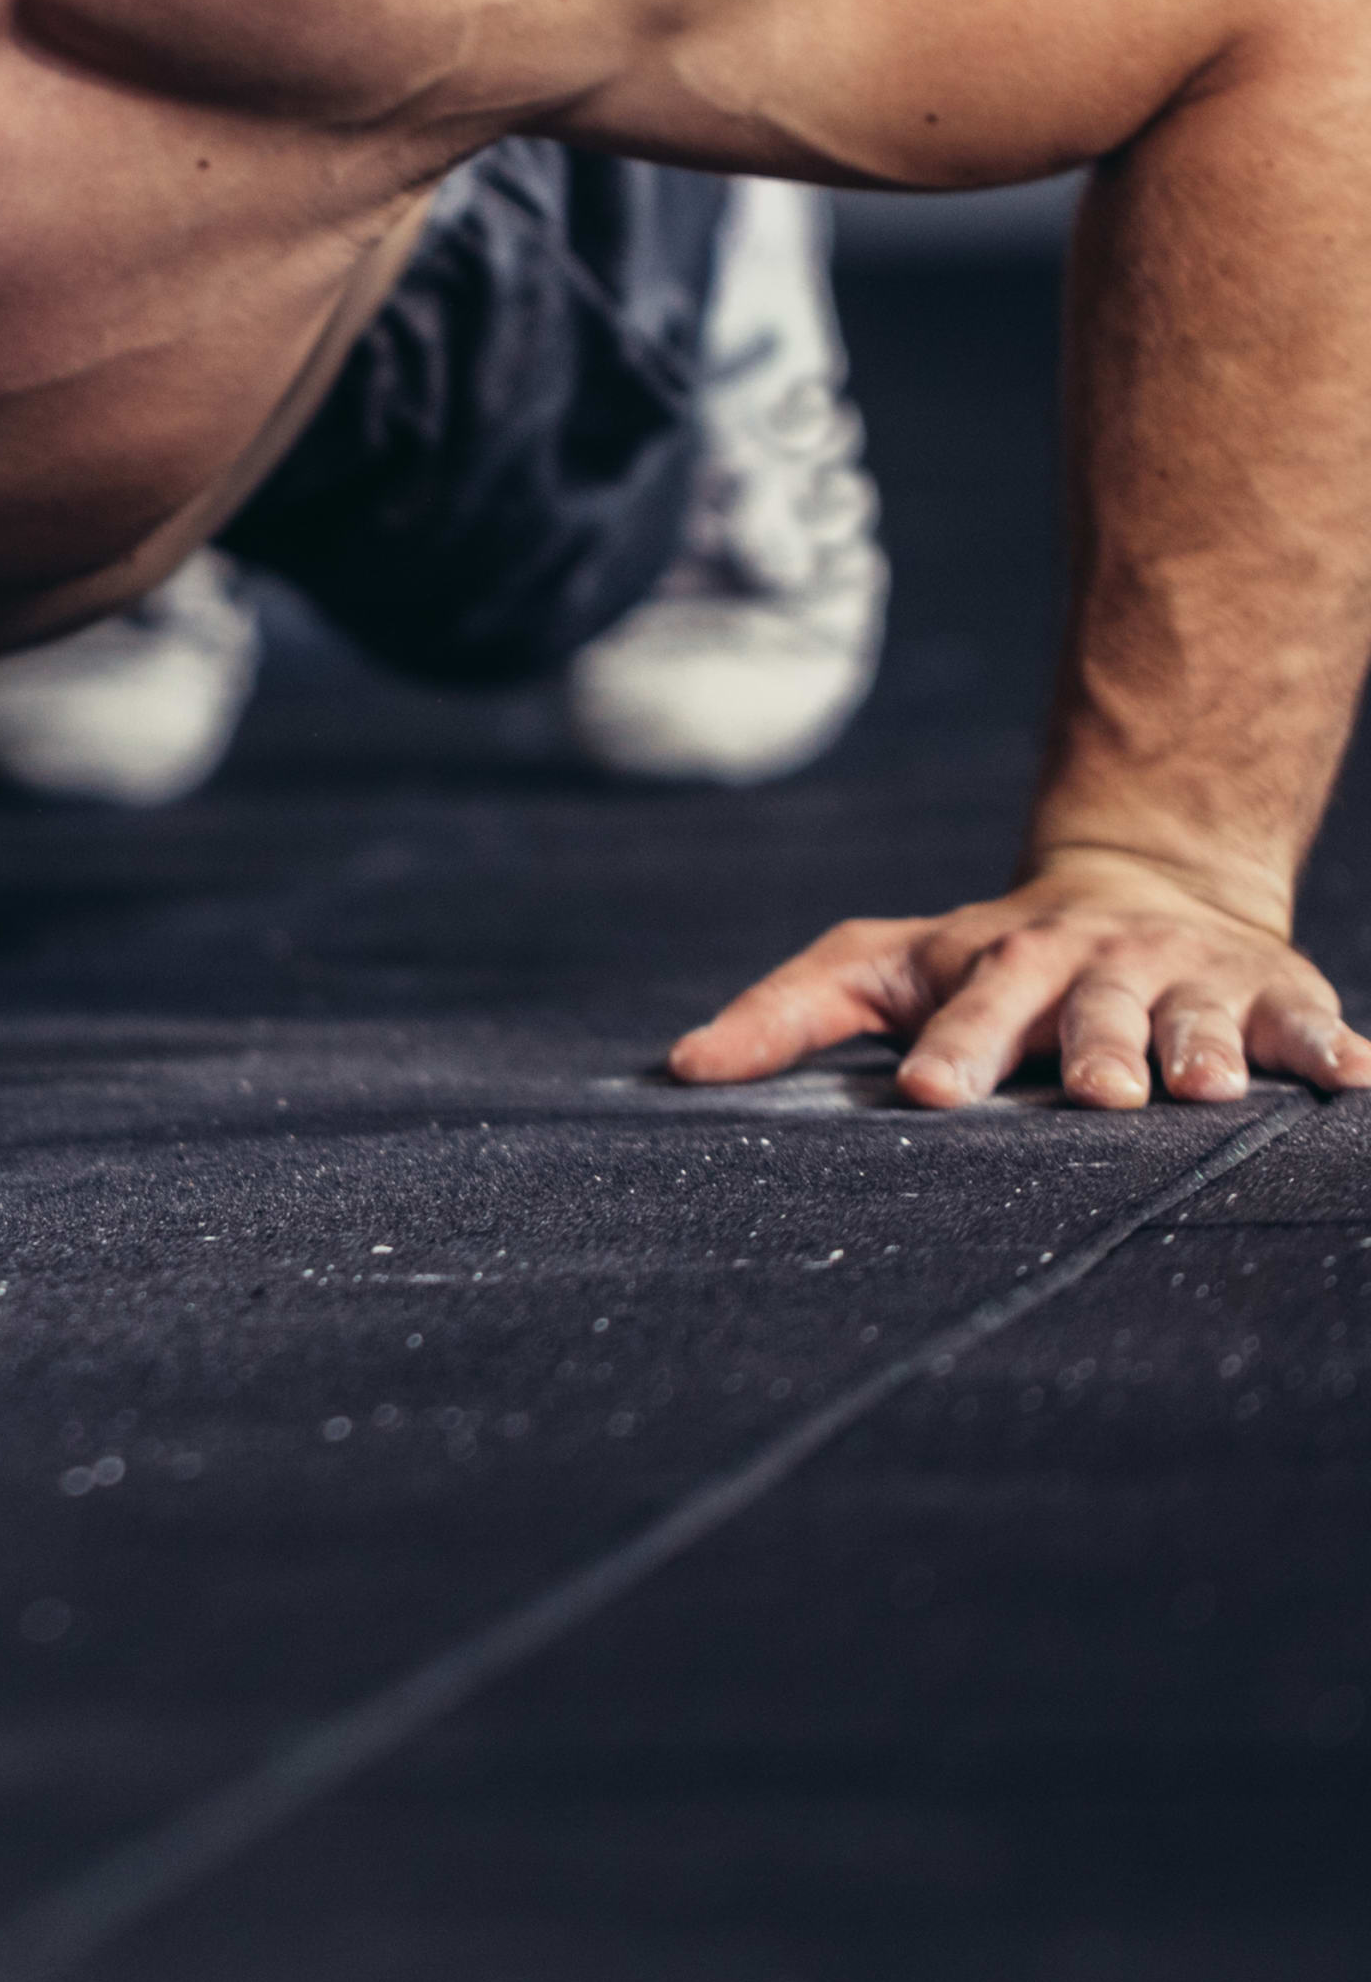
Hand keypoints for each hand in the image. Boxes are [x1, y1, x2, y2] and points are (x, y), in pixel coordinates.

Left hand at [670, 848, 1370, 1109]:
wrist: (1142, 887)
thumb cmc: (990, 960)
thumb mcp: (883, 967)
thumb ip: (786, 1013)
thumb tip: (678, 1070)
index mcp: (994, 967)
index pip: (960, 1007)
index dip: (945, 1047)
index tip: (922, 1093)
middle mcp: (1090, 967)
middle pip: (1080, 1011)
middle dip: (1081, 1049)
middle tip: (1085, 1094)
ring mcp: (1184, 981)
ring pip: (1191, 1019)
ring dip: (1198, 1051)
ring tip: (1203, 1089)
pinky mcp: (1273, 998)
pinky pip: (1307, 1026)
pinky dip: (1328, 1050)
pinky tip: (1350, 1080)